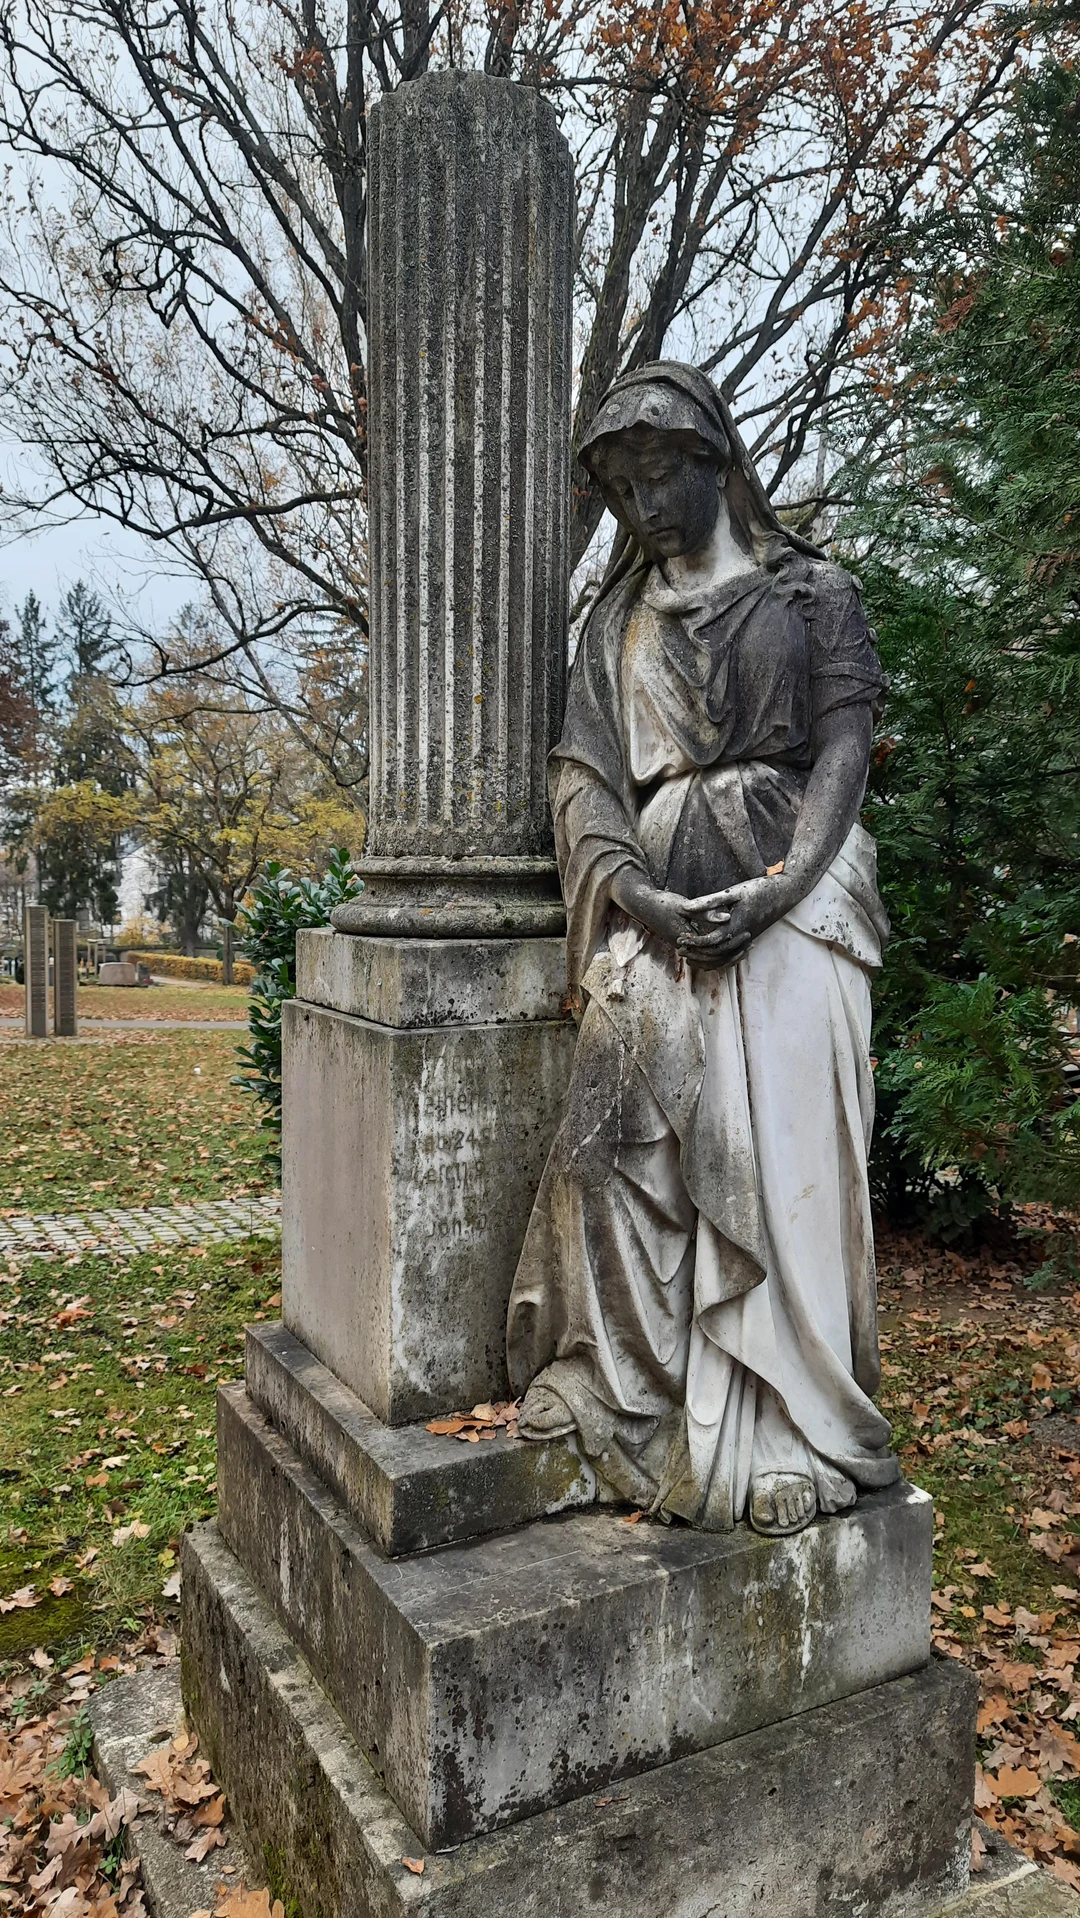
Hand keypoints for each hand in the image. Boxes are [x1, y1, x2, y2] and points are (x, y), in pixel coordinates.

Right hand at [610, 868, 747, 969]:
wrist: (643, 906)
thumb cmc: (663, 904)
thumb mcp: (685, 906)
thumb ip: (707, 912)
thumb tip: (728, 918)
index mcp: (689, 939)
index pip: (715, 949)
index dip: (734, 944)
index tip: (748, 935)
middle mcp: (687, 948)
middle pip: (715, 958)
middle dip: (734, 952)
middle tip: (751, 942)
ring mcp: (685, 948)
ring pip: (710, 959)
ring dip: (727, 954)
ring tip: (744, 946)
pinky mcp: (685, 944)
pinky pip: (704, 955)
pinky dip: (718, 952)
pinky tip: (727, 944)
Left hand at [674, 874, 791, 967]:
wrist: (786, 893)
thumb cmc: (760, 889)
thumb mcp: (732, 892)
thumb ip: (708, 902)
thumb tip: (685, 908)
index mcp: (736, 926)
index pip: (711, 941)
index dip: (694, 942)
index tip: (680, 939)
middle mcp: (743, 937)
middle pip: (716, 954)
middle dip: (697, 953)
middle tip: (680, 950)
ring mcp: (748, 939)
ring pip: (725, 958)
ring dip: (707, 959)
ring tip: (691, 956)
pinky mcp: (751, 937)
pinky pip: (734, 955)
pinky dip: (720, 959)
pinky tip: (710, 955)